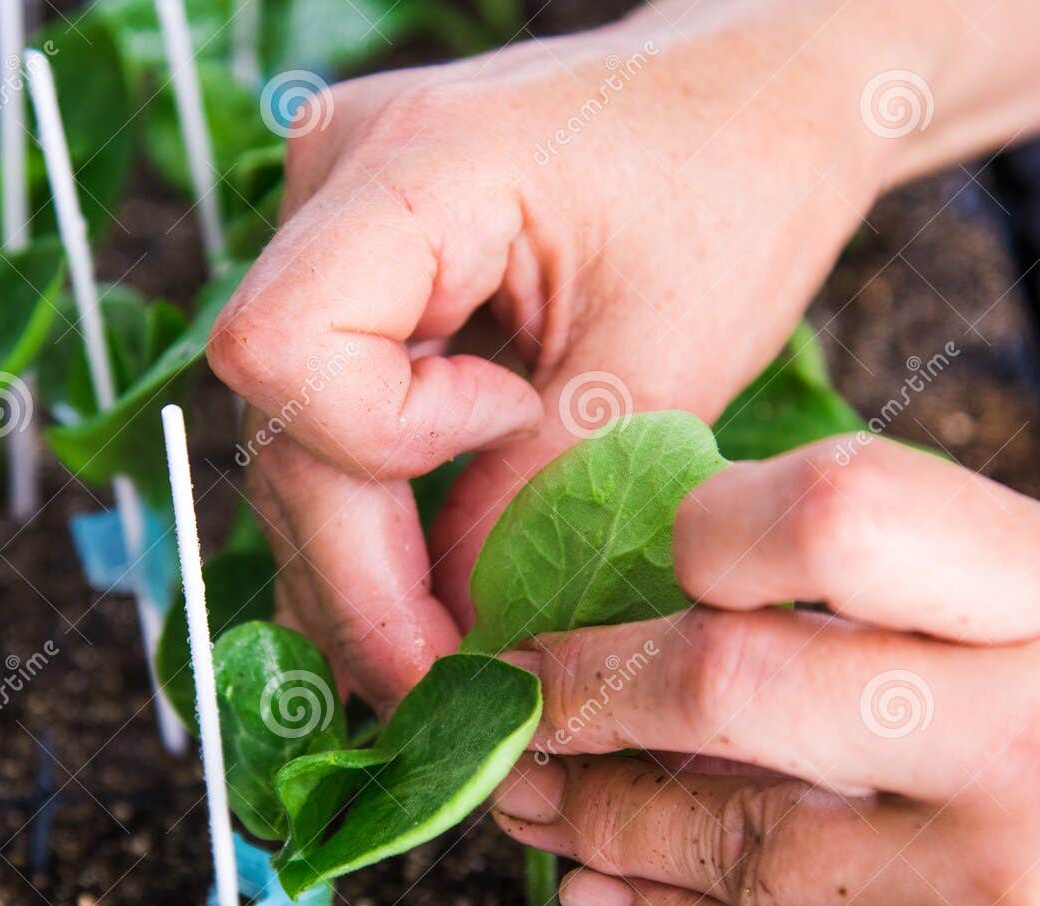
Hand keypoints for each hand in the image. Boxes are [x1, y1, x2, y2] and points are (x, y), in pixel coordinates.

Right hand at [210, 0, 903, 706]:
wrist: (760, 86)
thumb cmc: (741, 176)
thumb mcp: (667, 351)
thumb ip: (544, 495)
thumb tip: (458, 637)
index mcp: (413, 163)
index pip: (282, 345)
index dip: (375, 446)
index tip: (508, 436)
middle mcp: (339, 179)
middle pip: (279, 412)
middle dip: (357, 563)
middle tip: (440, 685)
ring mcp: (340, 219)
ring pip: (296, 426)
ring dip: (364, 549)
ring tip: (442, 651)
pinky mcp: (367, 263)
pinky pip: (336, 404)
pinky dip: (383, 502)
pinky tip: (431, 575)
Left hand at [492, 437, 1039, 905]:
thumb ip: (922, 593)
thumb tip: (685, 585)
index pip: (844, 512)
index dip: (712, 528)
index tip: (659, 559)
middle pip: (732, 680)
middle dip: (586, 686)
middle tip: (522, 688)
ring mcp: (1001, 902)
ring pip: (718, 837)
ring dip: (591, 811)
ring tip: (534, 792)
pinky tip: (605, 900)